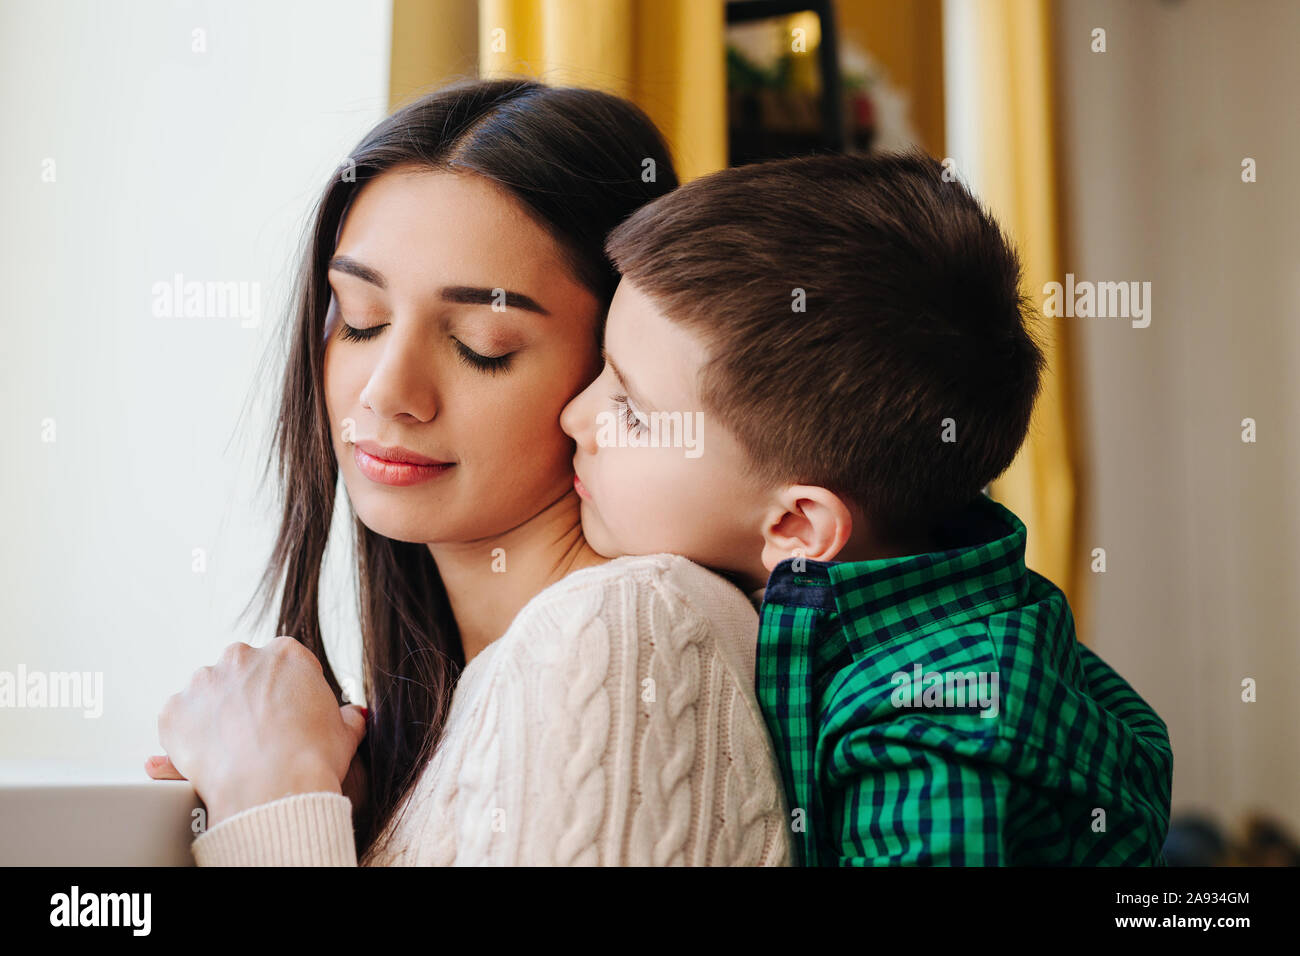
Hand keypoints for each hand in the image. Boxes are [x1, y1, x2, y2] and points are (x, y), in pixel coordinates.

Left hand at [149, 636, 367, 825]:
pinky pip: (178, 720)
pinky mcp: (174, 711)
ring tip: (231, 749)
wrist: (273, 789)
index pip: (283, 663)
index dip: (285, 691)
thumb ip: (347, 717)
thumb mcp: (346, 733)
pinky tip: (207, 757)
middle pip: (241, 671)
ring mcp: (204, 682)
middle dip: (247, 696)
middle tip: (259, 731)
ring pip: (207, 692)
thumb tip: (352, 717)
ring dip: (215, 713)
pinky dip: (187, 736)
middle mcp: (242, 657)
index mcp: (286, 654)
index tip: (285, 714)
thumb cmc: (311, 759)